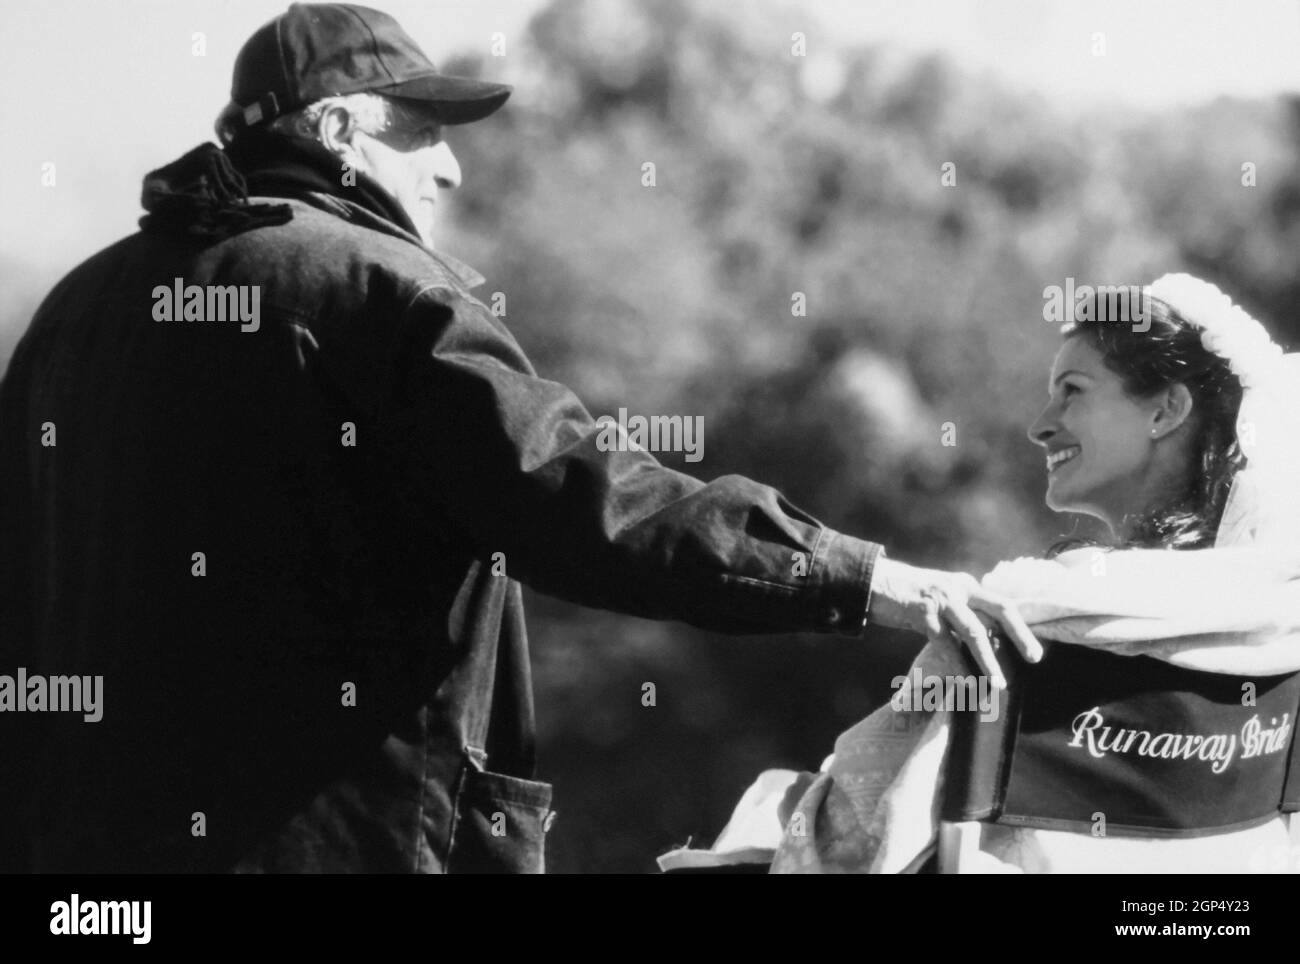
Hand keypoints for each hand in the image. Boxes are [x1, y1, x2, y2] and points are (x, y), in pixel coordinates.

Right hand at [867, 557, 1042, 687]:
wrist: (873, 582)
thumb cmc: (907, 595)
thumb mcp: (940, 597)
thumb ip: (960, 612)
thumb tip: (982, 639)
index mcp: (967, 584)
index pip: (1002, 603)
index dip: (1021, 625)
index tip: (1034, 647)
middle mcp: (960, 587)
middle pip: (1000, 609)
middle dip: (1020, 634)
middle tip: (1035, 658)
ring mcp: (942, 599)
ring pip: (974, 631)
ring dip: (988, 660)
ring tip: (998, 684)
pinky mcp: (923, 612)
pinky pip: (945, 643)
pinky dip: (956, 665)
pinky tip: (965, 682)